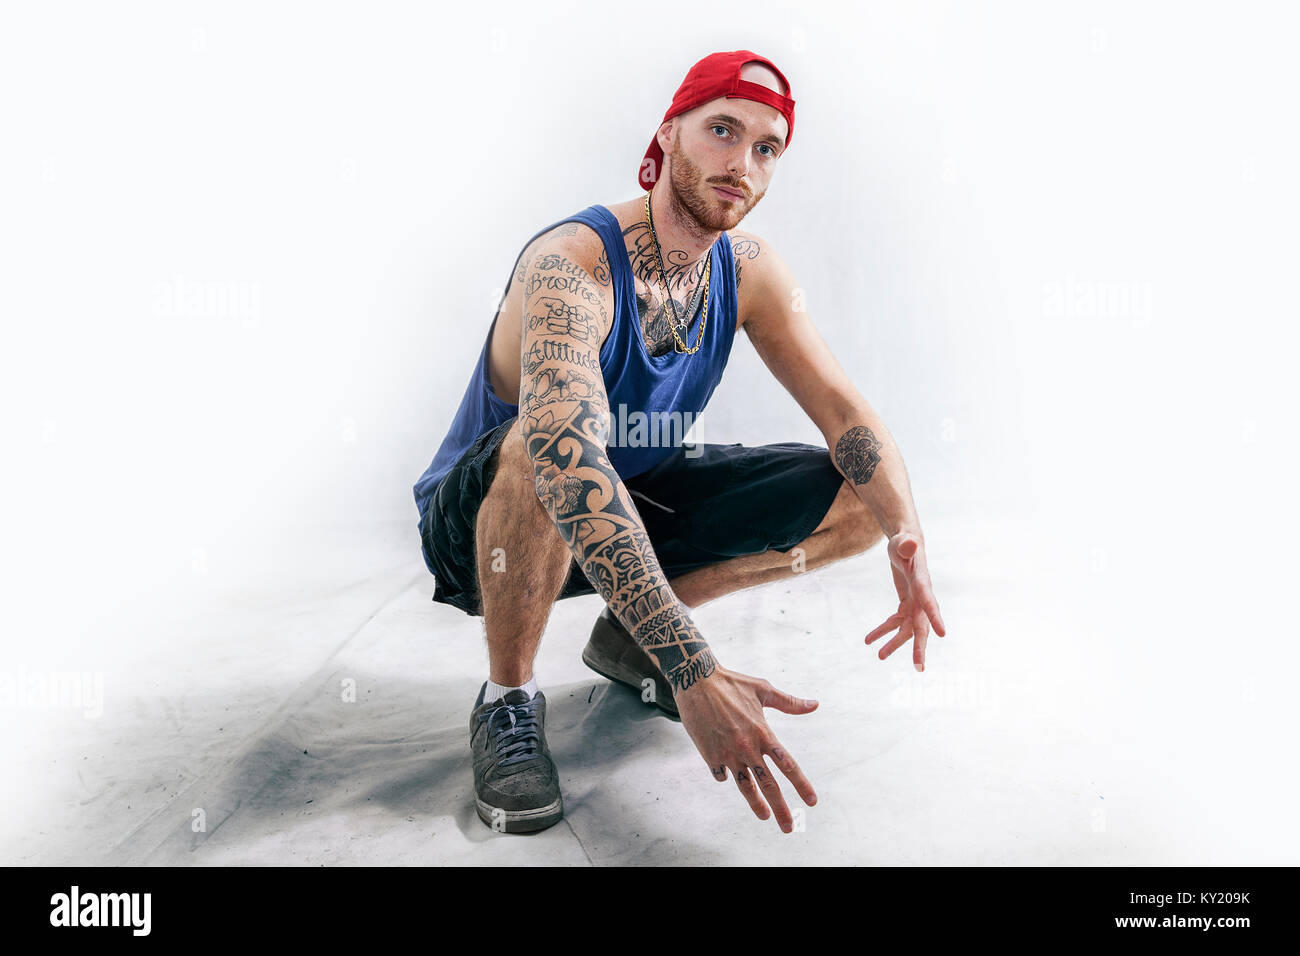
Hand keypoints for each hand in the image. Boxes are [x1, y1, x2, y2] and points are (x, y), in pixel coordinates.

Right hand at [673, 665, 817, 832]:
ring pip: (745, 787)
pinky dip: (727, 777)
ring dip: (756, 805)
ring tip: (765, 817)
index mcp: (764, 733)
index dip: (801, 785)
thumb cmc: (732, 682)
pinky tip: (728, 775)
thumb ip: (790, 703)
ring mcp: (728, 754)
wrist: (696, 680)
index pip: (788, 765)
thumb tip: (815, 704)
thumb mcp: (764, 690)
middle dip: (781, 809)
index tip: (811, 801)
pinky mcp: (710, 755)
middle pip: (769, 785)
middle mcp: (748, 748)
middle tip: (789, 827)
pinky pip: (722, 774)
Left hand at [865, 531, 946, 670]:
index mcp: (923, 582)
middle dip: (920, 647)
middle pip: (922, 625)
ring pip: (907, 629)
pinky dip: (883, 631)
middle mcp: (922, 597)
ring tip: (879, 656)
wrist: (905, 546)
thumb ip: (906, 545)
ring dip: (894, 643)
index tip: (943, 634)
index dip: (935, 616)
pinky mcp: (906, 605)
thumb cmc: (904, 542)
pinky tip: (868, 640)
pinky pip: (895, 622)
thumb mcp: (902, 542)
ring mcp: (914, 603)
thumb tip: (910, 544)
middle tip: (918, 667)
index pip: (929, 600)